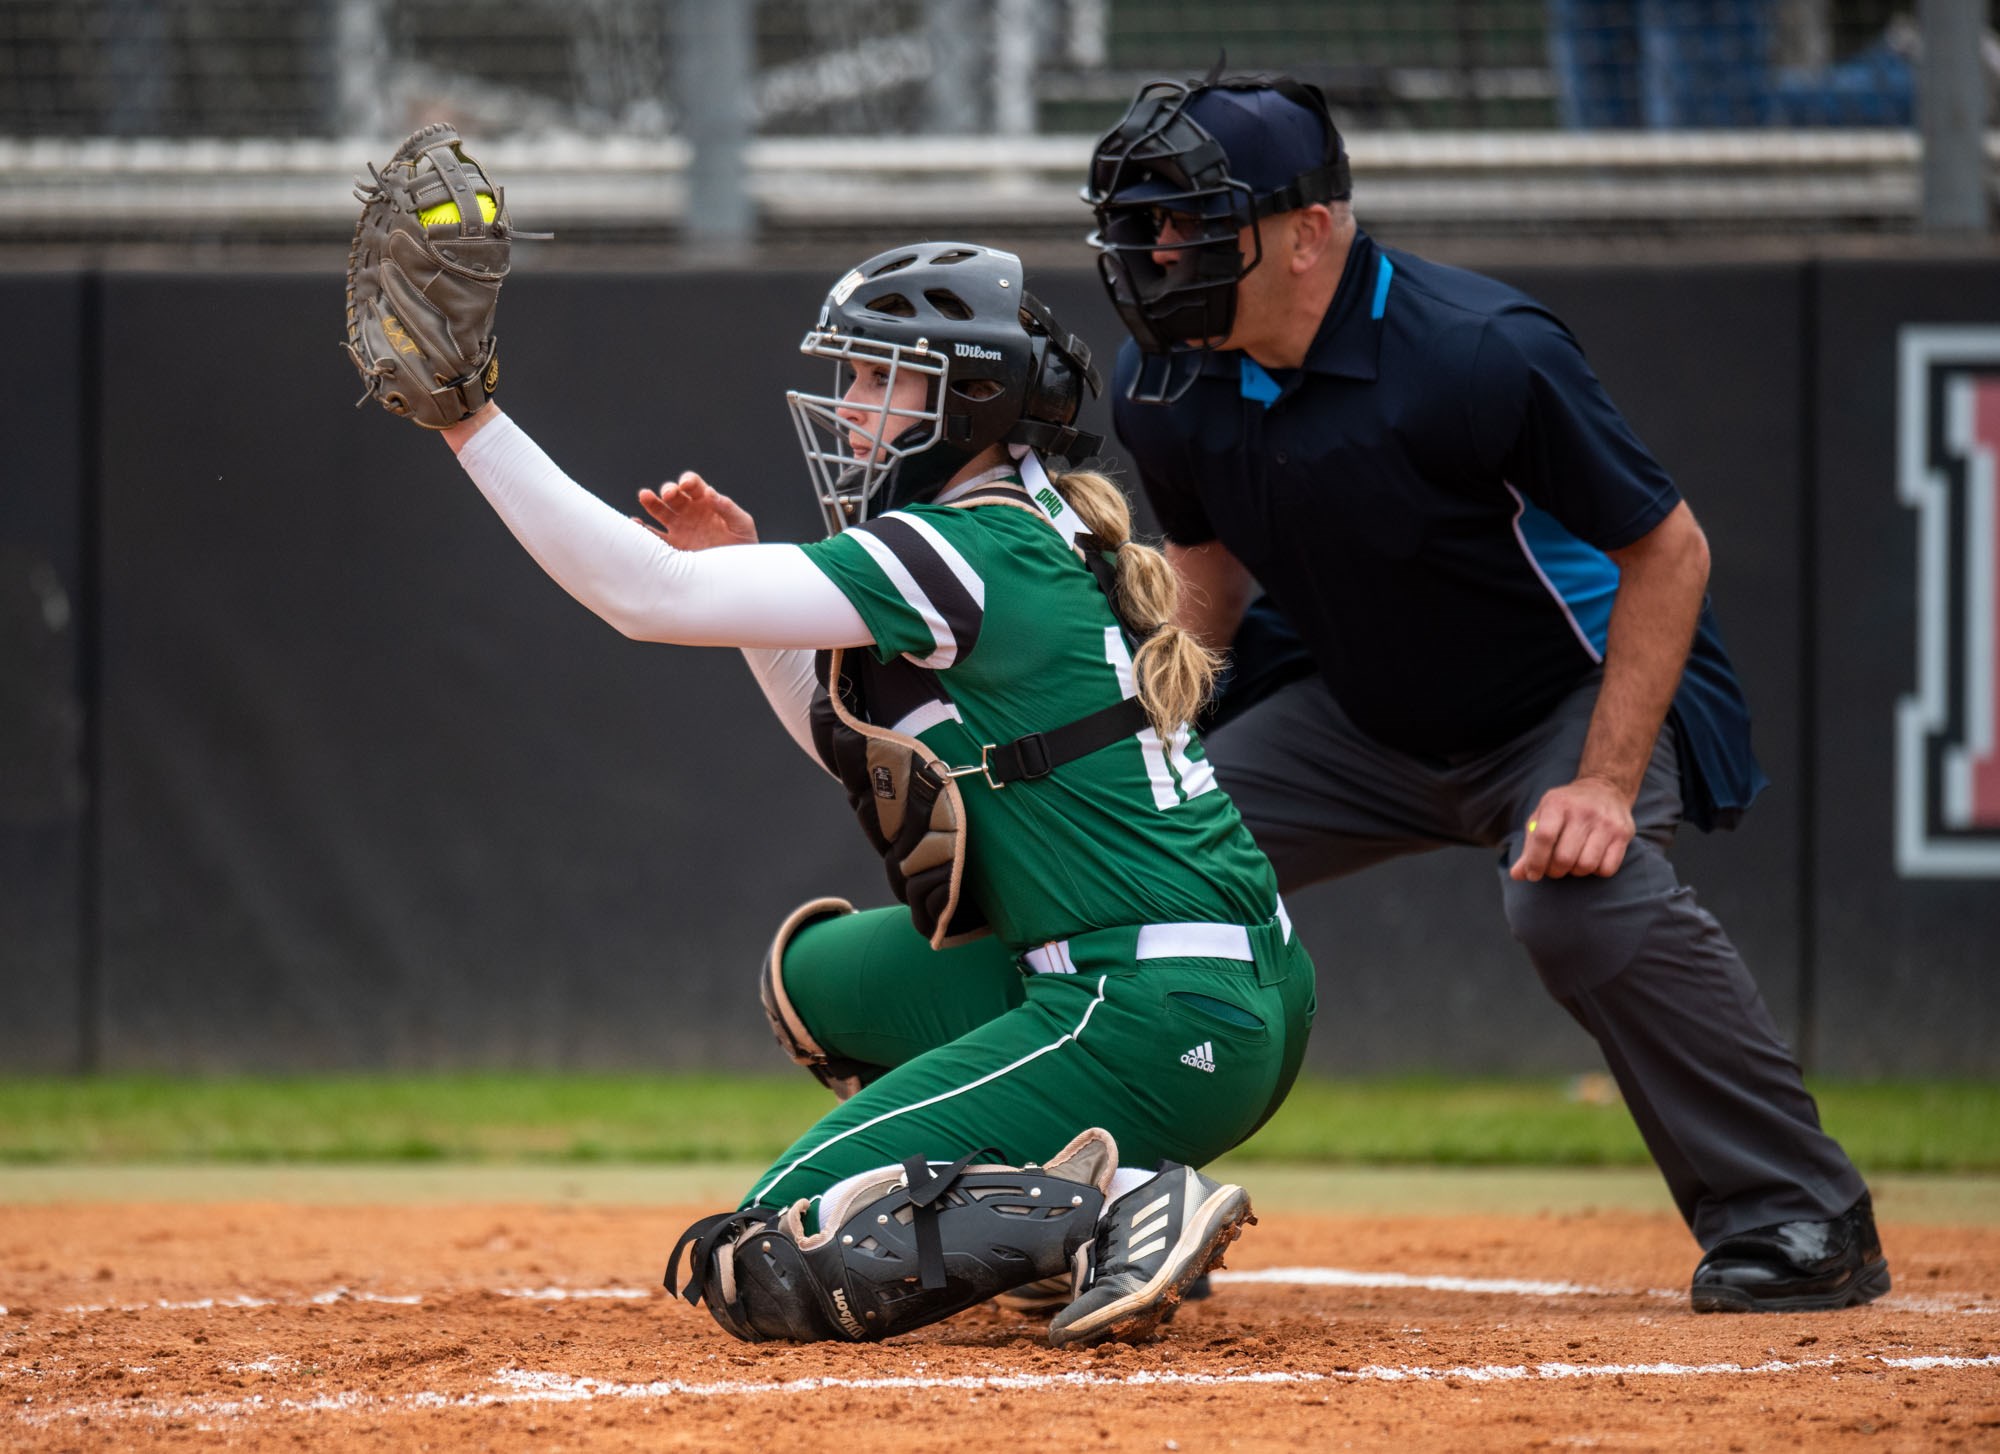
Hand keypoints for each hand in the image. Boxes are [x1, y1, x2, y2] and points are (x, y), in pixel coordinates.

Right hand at [634, 471, 758, 549]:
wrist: (738, 572)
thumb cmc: (745, 545)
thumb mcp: (742, 524)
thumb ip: (728, 508)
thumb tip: (710, 493)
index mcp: (707, 502)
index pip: (693, 485)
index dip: (688, 481)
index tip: (687, 485)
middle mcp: (690, 512)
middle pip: (673, 494)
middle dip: (669, 490)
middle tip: (669, 495)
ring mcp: (679, 528)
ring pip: (660, 510)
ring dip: (651, 501)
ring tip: (645, 496)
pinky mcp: (672, 546)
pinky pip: (654, 536)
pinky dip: (643, 529)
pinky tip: (636, 524)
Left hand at [1509, 776, 1635, 881]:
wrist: (1605, 788)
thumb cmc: (1566, 809)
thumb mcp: (1543, 817)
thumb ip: (1529, 846)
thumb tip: (1517, 875)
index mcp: (1557, 803)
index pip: (1544, 837)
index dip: (1535, 861)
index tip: (1533, 874)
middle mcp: (1583, 811)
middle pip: (1564, 857)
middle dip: (1555, 871)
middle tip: (1554, 869)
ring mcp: (1606, 822)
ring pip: (1586, 866)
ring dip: (1576, 872)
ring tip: (1573, 862)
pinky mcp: (1623, 833)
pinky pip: (1607, 869)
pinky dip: (1596, 871)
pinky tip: (1592, 859)